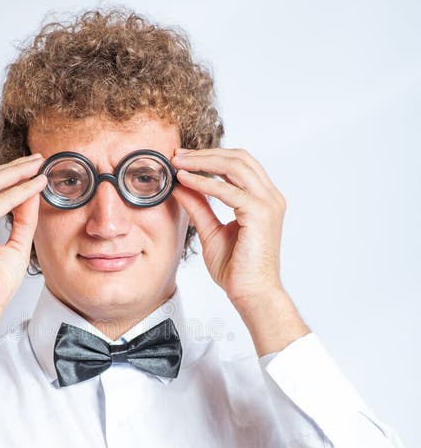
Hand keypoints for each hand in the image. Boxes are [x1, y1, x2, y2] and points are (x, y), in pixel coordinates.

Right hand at [0, 153, 47, 311]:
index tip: (29, 171)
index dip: (6, 178)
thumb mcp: (14, 245)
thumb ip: (22, 219)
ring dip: (16, 173)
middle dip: (12, 168)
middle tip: (36, 159)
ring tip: (37, 165)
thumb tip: (32, 193)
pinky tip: (36, 185)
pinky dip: (19, 192)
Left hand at [171, 147, 286, 308]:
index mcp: (263, 199)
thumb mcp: (211, 231)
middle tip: (177, 156)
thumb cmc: (237, 270)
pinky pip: (227, 189)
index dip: (210, 157)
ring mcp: (268, 203)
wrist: (252, 294)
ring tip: (178, 163)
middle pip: (239, 158)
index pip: (239, 165)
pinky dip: (204, 182)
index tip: (183, 159)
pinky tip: (185, 180)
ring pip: (235, 166)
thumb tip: (180, 186)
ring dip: (203, 162)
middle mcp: (270, 197)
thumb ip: (199, 207)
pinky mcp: (260, 213)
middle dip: (205, 154)